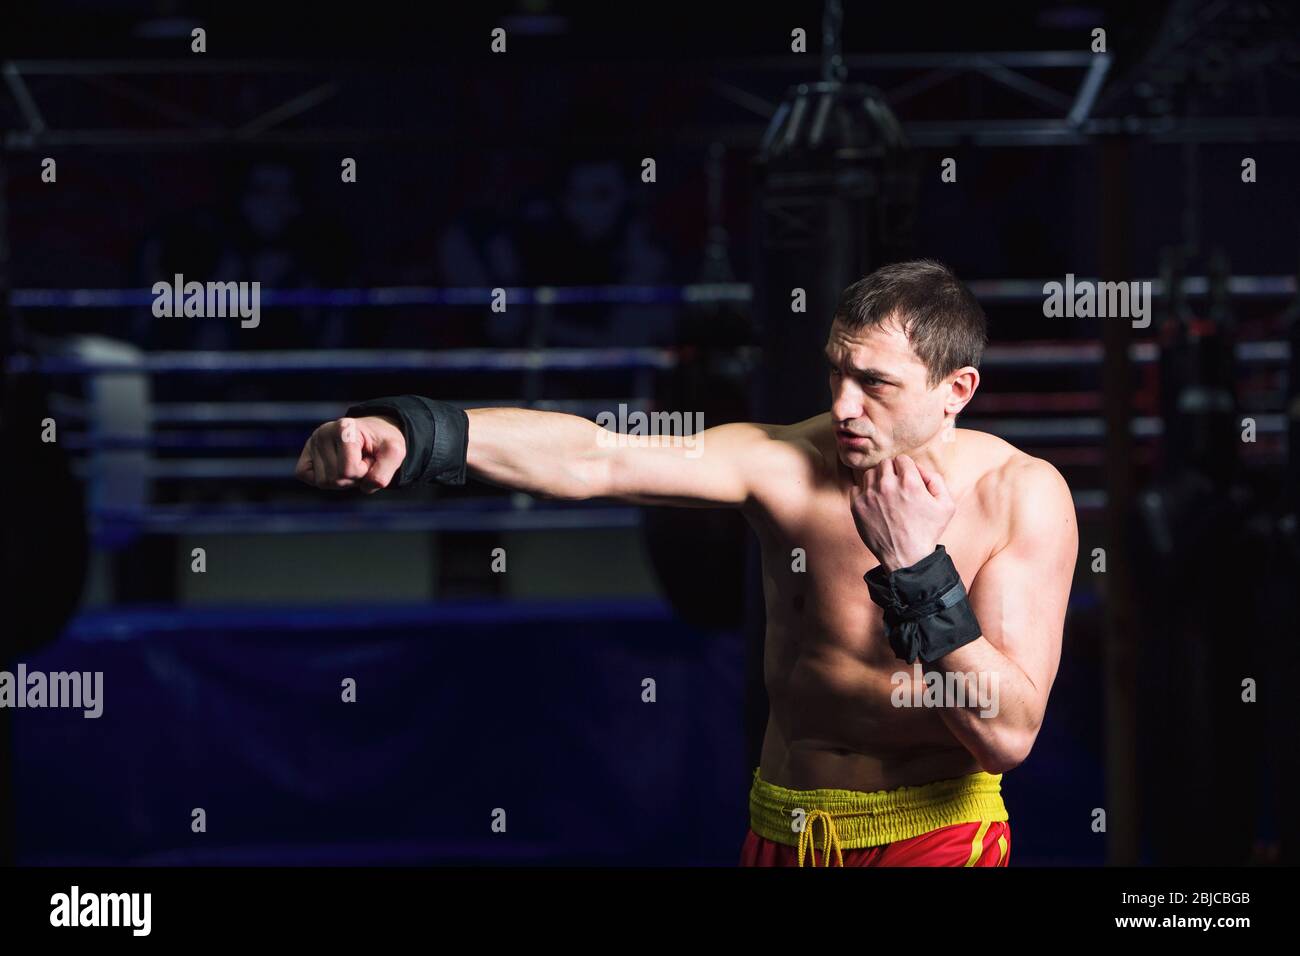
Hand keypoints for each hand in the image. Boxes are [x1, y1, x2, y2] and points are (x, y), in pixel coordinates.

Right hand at [295, 415, 406, 492]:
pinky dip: (325, 479)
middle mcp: (324, 432)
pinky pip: (307, 477)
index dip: (364, 471)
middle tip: (361, 461)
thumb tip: (364, 487)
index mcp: (345, 427)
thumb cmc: (382, 443)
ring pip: (323, 482)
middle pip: (336, 479)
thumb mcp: (394, 453)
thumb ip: (383, 473)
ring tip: (350, 462)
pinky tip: (336, 467)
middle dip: (354, 477)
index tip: (369, 457)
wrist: (374, 434)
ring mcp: (312, 442)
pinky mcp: (305, 452)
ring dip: (343, 479)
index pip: (349, 470)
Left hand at [850, 454, 955, 571]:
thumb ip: (936, 479)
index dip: (907, 468)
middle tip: (897, 487)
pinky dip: (864, 493)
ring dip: (878, 480)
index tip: (908, 480)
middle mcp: (887, 485)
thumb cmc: (928, 532)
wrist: (906, 557)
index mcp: (909, 482)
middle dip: (892, 472)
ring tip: (886, 495)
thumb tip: (919, 468)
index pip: (902, 459)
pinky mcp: (857, 507)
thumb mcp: (946, 505)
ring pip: (870, 474)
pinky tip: (875, 503)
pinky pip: (856, 488)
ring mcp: (870, 496)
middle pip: (885, 463)